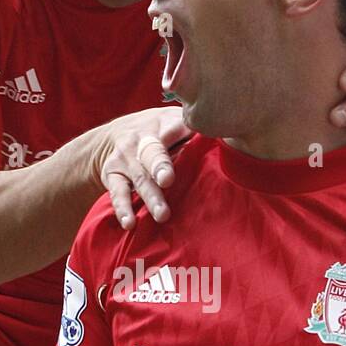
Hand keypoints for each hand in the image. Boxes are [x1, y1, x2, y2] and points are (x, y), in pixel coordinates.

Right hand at [93, 105, 189, 228]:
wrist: (113, 136)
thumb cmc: (158, 132)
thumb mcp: (174, 123)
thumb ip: (196, 132)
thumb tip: (234, 145)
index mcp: (164, 124)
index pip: (175, 127)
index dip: (182, 135)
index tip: (194, 141)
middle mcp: (142, 139)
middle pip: (153, 154)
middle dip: (160, 166)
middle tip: (168, 180)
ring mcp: (125, 157)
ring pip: (139, 177)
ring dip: (150, 197)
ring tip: (162, 215)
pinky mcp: (111, 174)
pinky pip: (116, 192)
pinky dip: (122, 208)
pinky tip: (130, 223)